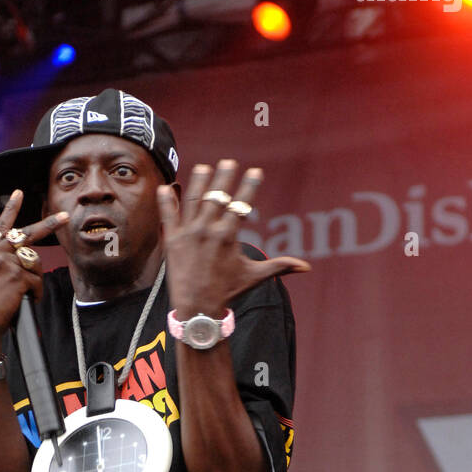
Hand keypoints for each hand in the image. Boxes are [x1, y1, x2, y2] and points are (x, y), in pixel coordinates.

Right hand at [0, 191, 68, 358]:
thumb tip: (25, 253)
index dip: (11, 209)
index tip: (19, 193)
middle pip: (26, 234)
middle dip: (49, 225)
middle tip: (65, 217)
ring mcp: (4, 261)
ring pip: (34, 262)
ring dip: (35, 278)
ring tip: (25, 292)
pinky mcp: (16, 275)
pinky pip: (37, 281)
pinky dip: (36, 293)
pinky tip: (25, 300)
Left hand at [157, 161, 309, 318]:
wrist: (198, 309)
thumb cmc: (227, 292)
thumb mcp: (254, 276)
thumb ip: (280, 266)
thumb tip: (306, 268)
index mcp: (228, 235)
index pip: (241, 203)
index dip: (249, 185)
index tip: (255, 171)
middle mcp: (208, 230)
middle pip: (217, 195)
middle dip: (224, 176)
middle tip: (228, 162)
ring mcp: (188, 233)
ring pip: (193, 199)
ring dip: (199, 181)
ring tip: (204, 167)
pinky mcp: (171, 240)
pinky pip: (168, 215)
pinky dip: (166, 200)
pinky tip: (166, 187)